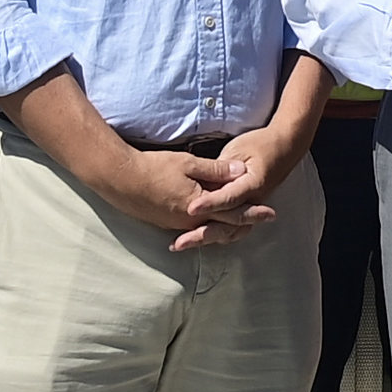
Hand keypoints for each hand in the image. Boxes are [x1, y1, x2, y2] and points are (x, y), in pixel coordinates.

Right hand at [95, 142, 250, 239]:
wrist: (120, 180)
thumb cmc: (155, 168)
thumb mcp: (189, 163)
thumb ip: (216, 170)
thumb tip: (240, 172)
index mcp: (199, 207)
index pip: (233, 212)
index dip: (253, 211)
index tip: (271, 213)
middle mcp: (190, 221)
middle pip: (223, 225)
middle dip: (244, 221)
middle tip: (263, 220)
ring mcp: (176, 224)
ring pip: (208, 227)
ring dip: (225, 224)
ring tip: (240, 222)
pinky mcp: (165, 222)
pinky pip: (192, 226)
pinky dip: (206, 225)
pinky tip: (209, 220)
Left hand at [176, 123, 306, 250]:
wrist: (284, 147)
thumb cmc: (261, 145)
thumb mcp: (238, 149)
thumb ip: (220, 168)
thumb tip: (203, 181)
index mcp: (253, 184)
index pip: (229, 198)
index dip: (210, 204)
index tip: (191, 209)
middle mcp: (253, 202)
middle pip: (227, 224)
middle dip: (202, 234)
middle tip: (180, 242)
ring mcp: (250, 208)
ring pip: (229, 232)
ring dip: (206, 239)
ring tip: (183, 244)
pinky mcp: (246, 210)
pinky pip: (232, 229)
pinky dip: (215, 235)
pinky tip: (198, 238)